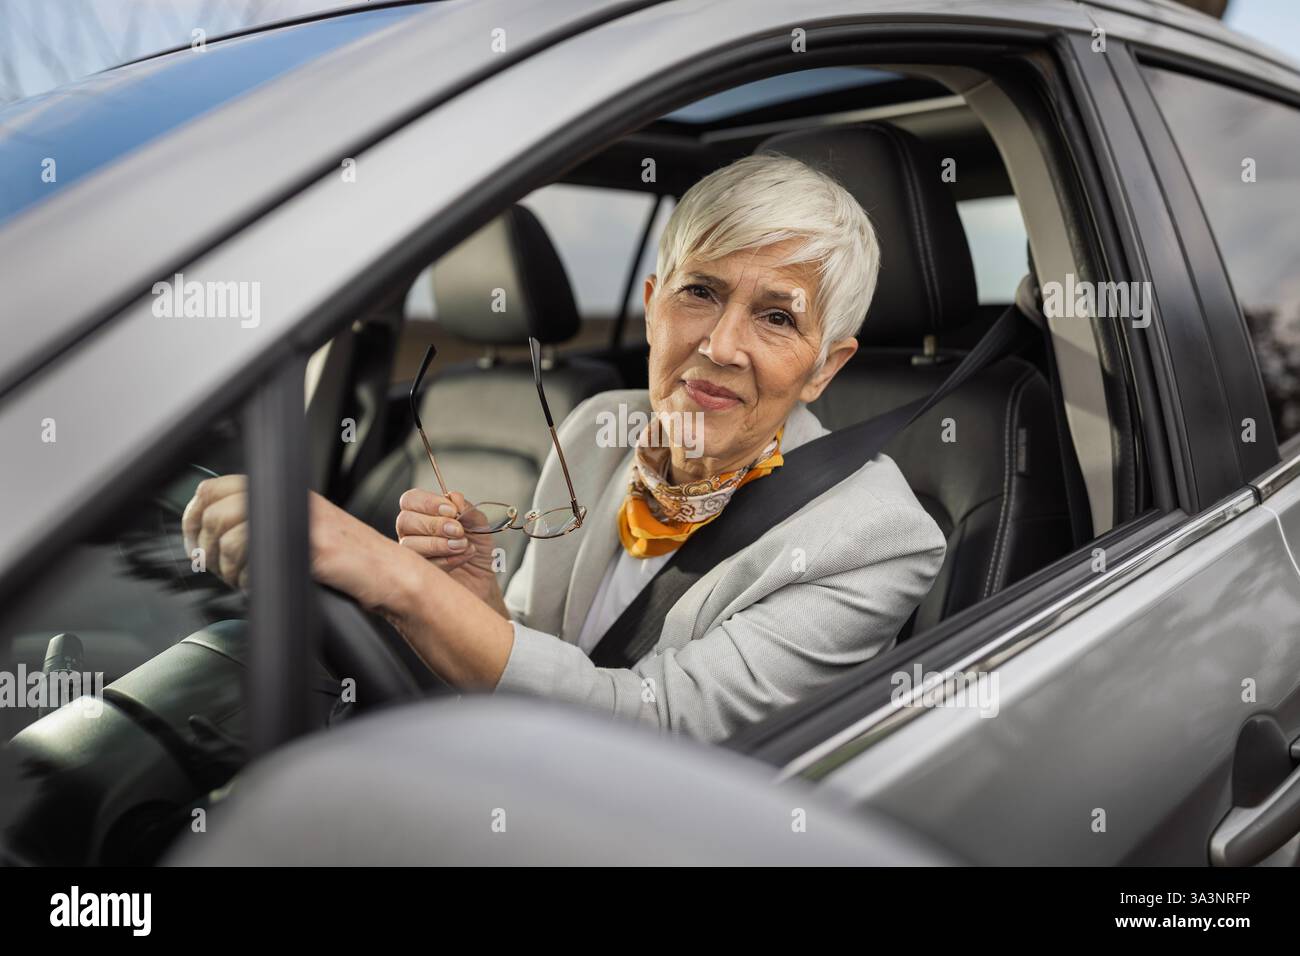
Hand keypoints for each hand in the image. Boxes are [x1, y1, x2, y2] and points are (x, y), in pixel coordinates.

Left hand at [182, 475, 417, 612]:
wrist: (386, 573)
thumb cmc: (347, 559)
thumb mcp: (300, 530)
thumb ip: (262, 524)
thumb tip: (210, 534)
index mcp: (284, 491)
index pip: (214, 489)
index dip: (193, 517)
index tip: (194, 544)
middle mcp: (290, 499)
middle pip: (215, 513)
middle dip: (206, 549)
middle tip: (217, 569)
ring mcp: (300, 519)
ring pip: (229, 539)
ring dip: (227, 570)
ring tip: (242, 580)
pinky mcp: (309, 544)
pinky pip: (256, 560)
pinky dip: (249, 580)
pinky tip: (261, 585)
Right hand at [395, 489, 503, 608]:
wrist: (485, 578)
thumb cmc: (477, 548)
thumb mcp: (479, 524)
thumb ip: (467, 509)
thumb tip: (454, 497)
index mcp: (424, 513)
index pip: (411, 500)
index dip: (428, 502)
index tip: (451, 510)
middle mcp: (413, 532)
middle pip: (405, 521)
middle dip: (434, 525)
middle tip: (458, 531)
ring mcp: (412, 554)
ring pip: (410, 545)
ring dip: (439, 544)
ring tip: (462, 545)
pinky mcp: (418, 574)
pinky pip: (422, 565)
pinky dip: (446, 560)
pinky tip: (461, 558)